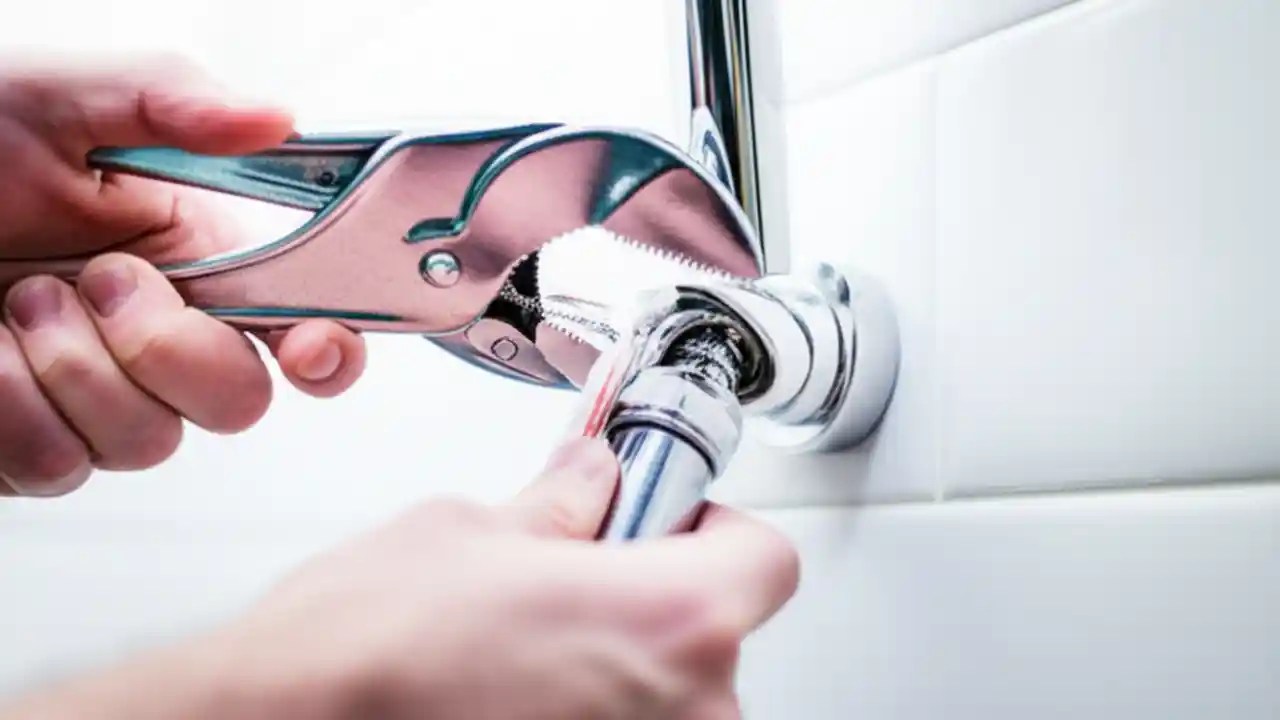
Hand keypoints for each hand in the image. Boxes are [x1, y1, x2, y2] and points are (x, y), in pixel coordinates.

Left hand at [0, 54, 365, 496]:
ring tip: (14, 300)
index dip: (326, 352)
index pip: (301, 327)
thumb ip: (173, 100)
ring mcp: (96, 400)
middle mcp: (159, 339)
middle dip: (169, 348)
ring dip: (74, 368)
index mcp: (194, 260)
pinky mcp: (29, 445)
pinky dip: (10, 407)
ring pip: (146, 442)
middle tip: (97, 280)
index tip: (308, 348)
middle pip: (236, 403)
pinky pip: (55, 465)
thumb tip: (277, 117)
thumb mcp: (60, 98)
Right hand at [0, 439, 800, 719]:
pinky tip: (514, 694)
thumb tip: (592, 481)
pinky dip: (588, 711)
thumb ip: (561, 505)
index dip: (713, 527)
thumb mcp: (471, 531)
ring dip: (618, 664)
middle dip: (654, 594)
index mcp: (671, 619)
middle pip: (716, 631)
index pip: (766, 559)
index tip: (666, 518)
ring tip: (528, 647)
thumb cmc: (364, 647)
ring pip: (668, 694)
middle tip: (577, 579)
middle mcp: (681, 711)